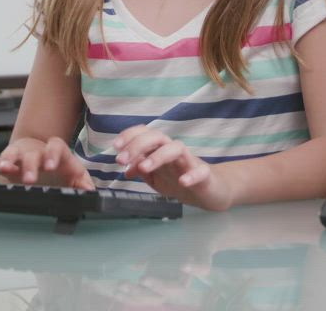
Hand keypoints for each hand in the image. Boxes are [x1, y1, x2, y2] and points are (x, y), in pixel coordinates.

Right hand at [0, 136, 93, 189]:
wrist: (45, 155)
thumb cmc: (62, 167)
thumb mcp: (76, 174)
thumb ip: (84, 183)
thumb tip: (90, 192)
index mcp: (56, 152)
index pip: (56, 146)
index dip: (53, 154)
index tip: (51, 165)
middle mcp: (37, 151)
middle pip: (33, 154)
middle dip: (30, 165)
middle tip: (29, 179)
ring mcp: (21, 155)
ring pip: (13, 155)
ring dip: (7, 161)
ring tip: (3, 168)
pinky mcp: (9, 161)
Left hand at [114, 125, 235, 210]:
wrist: (210, 191)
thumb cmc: (180, 179)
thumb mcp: (155, 177)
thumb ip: (141, 170)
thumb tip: (124, 169)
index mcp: (160, 150)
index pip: (145, 134)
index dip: (129, 136)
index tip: (115, 147)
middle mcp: (174, 151)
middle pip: (157, 137)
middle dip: (137, 145)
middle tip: (121, 160)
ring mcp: (190, 161)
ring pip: (177, 148)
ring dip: (158, 156)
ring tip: (144, 168)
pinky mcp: (205, 174)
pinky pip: (201, 171)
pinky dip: (192, 175)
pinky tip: (182, 182)